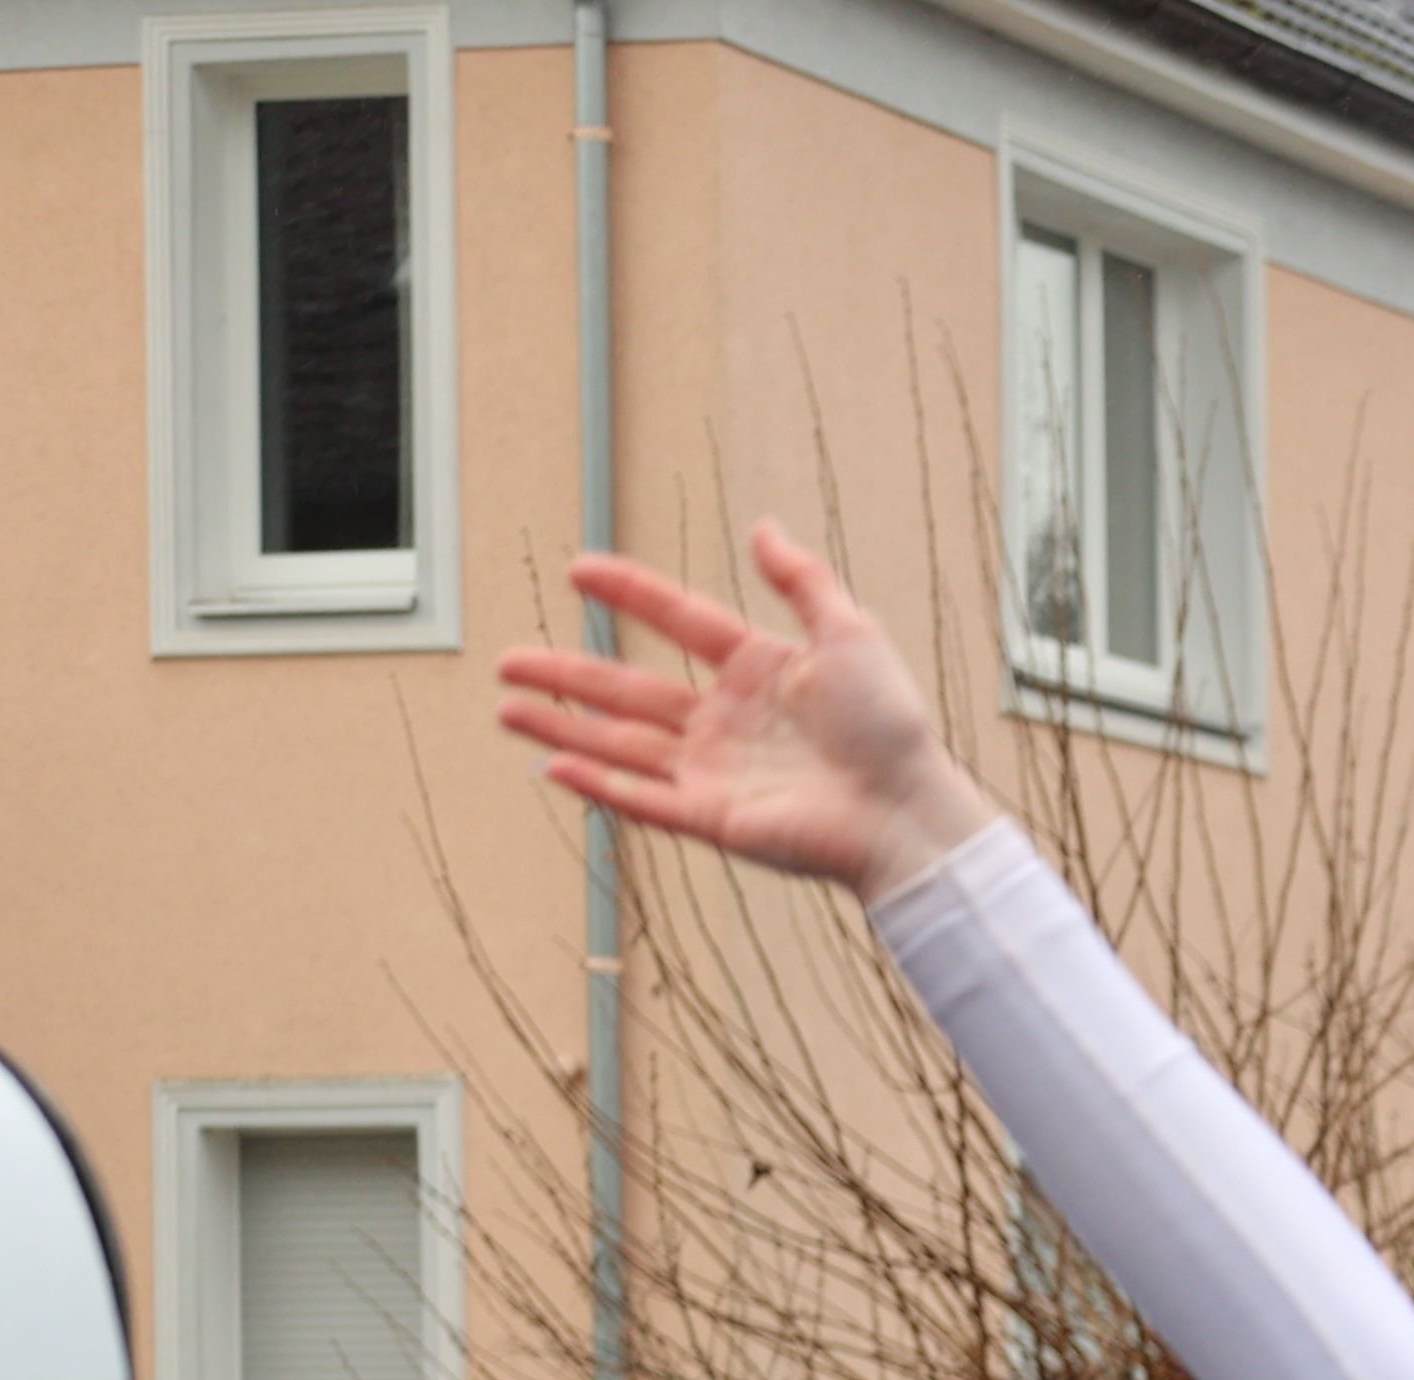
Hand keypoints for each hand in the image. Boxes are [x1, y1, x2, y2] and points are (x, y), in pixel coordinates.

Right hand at [496, 519, 1000, 899]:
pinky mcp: (713, 818)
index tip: (578, 571)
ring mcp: (715, 772)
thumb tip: (763, 528)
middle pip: (629, 691)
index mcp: (758, 672)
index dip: (630, 595)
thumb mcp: (850, 634)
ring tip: (506, 705)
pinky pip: (642, 799)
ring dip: (561, 725)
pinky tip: (551, 763)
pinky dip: (597, 783)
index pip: (678, 621)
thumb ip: (803, 581)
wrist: (907, 809)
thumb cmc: (891, 726)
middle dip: (566, 674)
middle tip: (508, 661)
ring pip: (620, 744)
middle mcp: (727, 722)